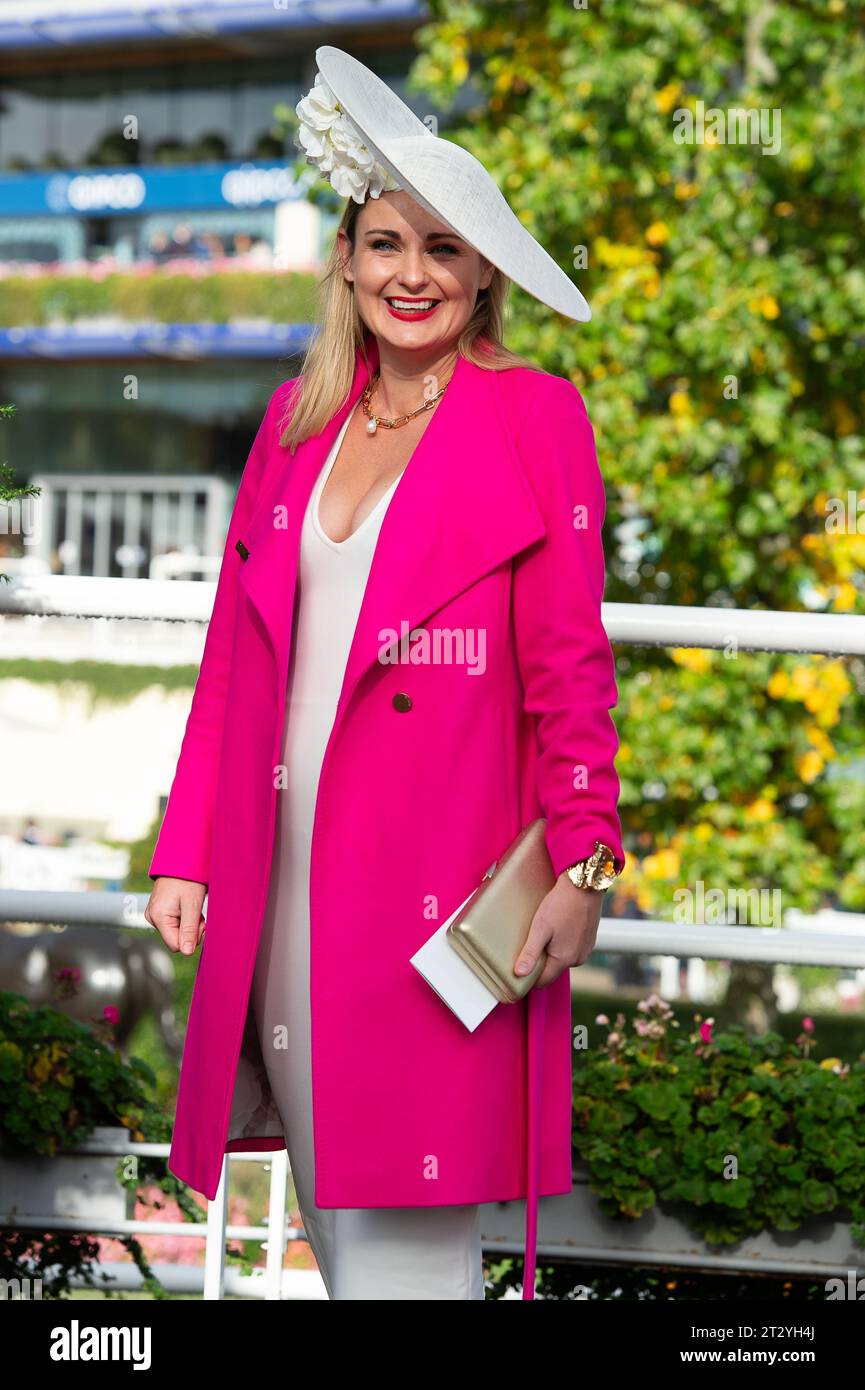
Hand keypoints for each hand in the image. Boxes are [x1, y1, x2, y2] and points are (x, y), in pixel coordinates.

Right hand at [144, 877, 206, 955]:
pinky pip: (174, 923)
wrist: (181, 860)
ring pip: (176, 931)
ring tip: (192, 906)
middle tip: (198, 913)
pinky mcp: (159, 911)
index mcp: (158, 917)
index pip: (176, 946)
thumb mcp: (192, 905)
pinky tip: (187, 905)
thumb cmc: (188, 880)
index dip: (191, 938)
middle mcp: (152, 918)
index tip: (199, 923)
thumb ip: (189, 930)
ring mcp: (154, 914)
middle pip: (176, 939)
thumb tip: (187, 953)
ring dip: (189, 923)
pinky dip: (184, 917)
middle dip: (191, 929)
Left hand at [514, 872, 603, 988]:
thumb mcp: (540, 928)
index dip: (529, 977)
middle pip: (552, 969)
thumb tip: (519, 974)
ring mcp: (586, 950)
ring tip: (544, 932)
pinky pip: (572, 949)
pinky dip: (563, 943)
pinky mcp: (589, 940)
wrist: (584, 885)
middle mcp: (578, 959)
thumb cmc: (561, 904)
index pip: (543, 981)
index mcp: (564, 959)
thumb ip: (530, 953)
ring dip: (552, 951)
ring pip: (562, 958)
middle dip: (540, 961)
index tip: (519, 966)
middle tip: (530, 941)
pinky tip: (558, 928)